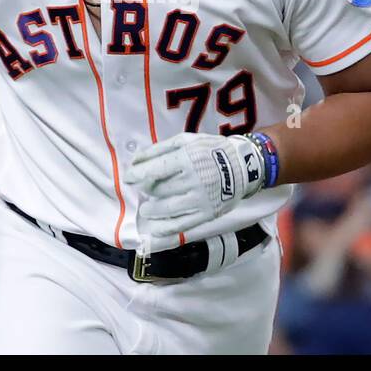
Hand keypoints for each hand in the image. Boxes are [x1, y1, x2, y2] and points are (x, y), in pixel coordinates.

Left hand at [125, 133, 266, 241]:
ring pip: (167, 209)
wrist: (242, 167)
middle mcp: (194, 180)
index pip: (156, 169)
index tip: (128, 177)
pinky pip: (181, 225)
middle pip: (159, 189)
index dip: (137, 174)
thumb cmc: (210, 150)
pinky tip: (155, 229)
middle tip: (144, 189)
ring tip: (147, 209)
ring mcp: (201, 199)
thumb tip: (135, 160)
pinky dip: (165, 229)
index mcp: (188, 159)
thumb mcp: (186, 141)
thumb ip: (159, 149)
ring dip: (151, 210)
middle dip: (146, 190)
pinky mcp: (206, 214)